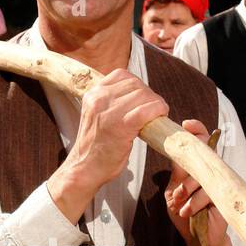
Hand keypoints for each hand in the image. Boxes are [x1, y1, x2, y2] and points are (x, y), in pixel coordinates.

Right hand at [48, 69, 168, 222]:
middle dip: (149, 96)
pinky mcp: (121, 125)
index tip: (142, 100)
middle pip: (136, 84)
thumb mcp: (97, 116)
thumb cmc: (96, 147)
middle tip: (153, 111)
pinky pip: (147, 110)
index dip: (138, 86)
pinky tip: (160, 117)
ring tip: (156, 117)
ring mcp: (109, 111)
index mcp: (92, 94)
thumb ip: (111, 102)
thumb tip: (138, 93)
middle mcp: (98, 98)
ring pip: (144, 95)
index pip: (122, 75)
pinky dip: (158, 111)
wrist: (85, 170)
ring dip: (156, 104)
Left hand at [165, 119, 233, 245]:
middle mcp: (211, 172)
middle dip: (189, 169)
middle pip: (205, 154)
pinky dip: (194, 203)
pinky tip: (187, 211)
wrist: (198, 238)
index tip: (186, 124)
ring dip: (187, 191)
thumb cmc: (186, 214)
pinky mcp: (224, 197)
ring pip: (202, 176)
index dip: (196, 130)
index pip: (199, 143)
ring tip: (180, 204)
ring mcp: (219, 183)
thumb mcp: (174, 192)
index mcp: (197, 168)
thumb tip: (175, 154)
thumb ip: (176, 174)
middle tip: (180, 188)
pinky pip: (207, 193)